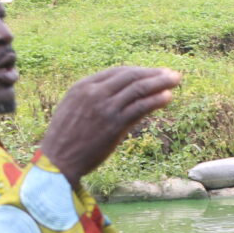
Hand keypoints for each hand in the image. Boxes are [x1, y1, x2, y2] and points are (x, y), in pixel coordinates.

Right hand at [38, 67, 180, 186]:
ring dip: (160, 83)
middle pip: (131, 76)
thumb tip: (119, 98)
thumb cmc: (65, 139)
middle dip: (153, 73)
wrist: (57, 161)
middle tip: (171, 74)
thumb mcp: (74, 109)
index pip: (117, 72)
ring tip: (176, 81)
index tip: (153, 73)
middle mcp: (94, 93)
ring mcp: (105, 108)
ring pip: (138, 89)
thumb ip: (94, 99)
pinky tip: (168, 97)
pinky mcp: (115, 124)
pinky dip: (156, 100)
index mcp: (83, 86)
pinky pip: (140, 107)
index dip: (138, 71)